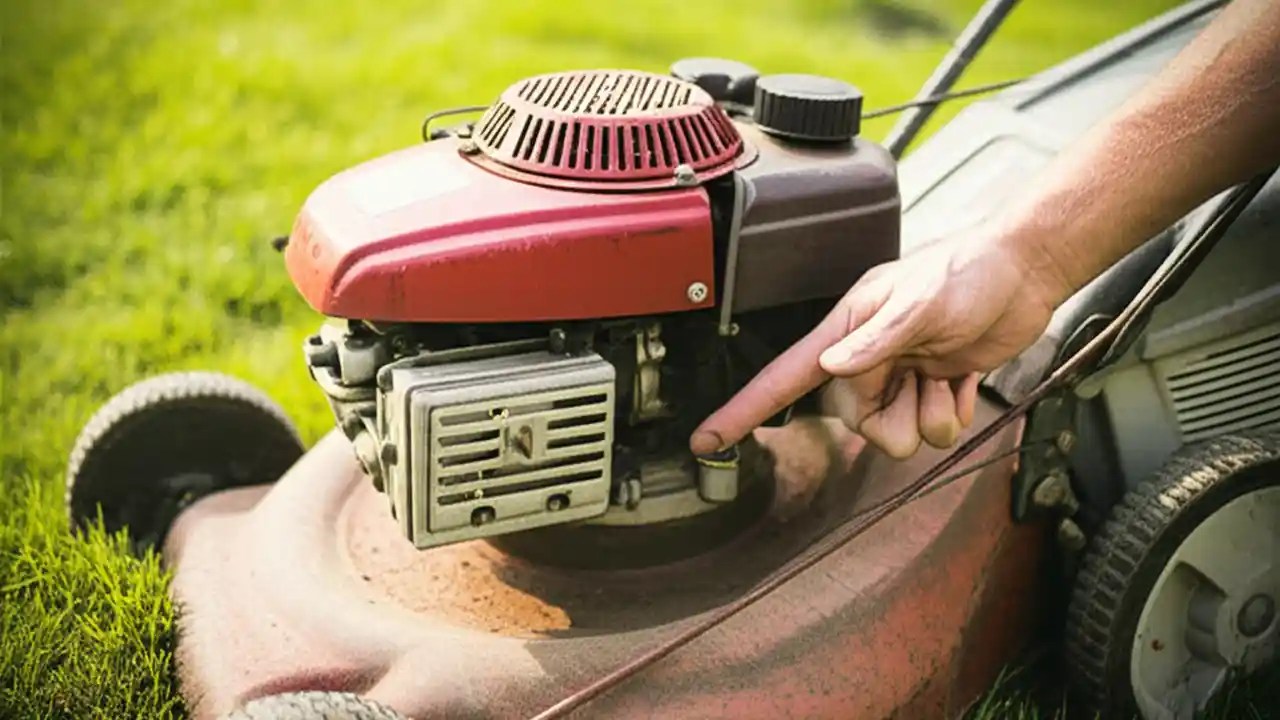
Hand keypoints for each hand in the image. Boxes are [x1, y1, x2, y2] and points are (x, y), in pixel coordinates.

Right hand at [691, 227, 1064, 458]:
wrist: (1024, 274)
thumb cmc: (968, 271)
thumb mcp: (920, 301)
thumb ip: (877, 339)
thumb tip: (832, 366)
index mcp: (848, 329)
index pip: (785, 376)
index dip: (744, 409)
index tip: (708, 438)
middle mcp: (868, 356)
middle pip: (856, 419)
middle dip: (894, 415)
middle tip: (923, 378)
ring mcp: (900, 374)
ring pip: (897, 432)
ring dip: (928, 414)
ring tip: (946, 375)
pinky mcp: (930, 386)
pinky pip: (929, 430)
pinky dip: (950, 410)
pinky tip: (961, 379)